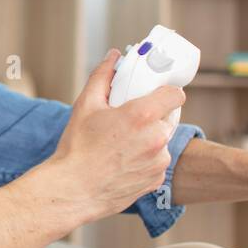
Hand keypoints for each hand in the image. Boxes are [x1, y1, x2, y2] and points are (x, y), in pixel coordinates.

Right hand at [44, 49, 184, 220]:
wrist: (72, 190)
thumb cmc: (76, 149)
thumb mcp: (85, 106)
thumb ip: (102, 76)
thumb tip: (113, 57)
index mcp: (141, 116)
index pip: (175, 94)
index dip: (167, 91)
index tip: (157, 93)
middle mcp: (156, 138)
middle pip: (170, 117)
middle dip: (154, 115)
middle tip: (132, 118)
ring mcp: (158, 161)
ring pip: (163, 141)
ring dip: (150, 138)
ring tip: (123, 143)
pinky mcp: (156, 179)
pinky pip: (157, 161)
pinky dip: (146, 159)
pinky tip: (123, 160)